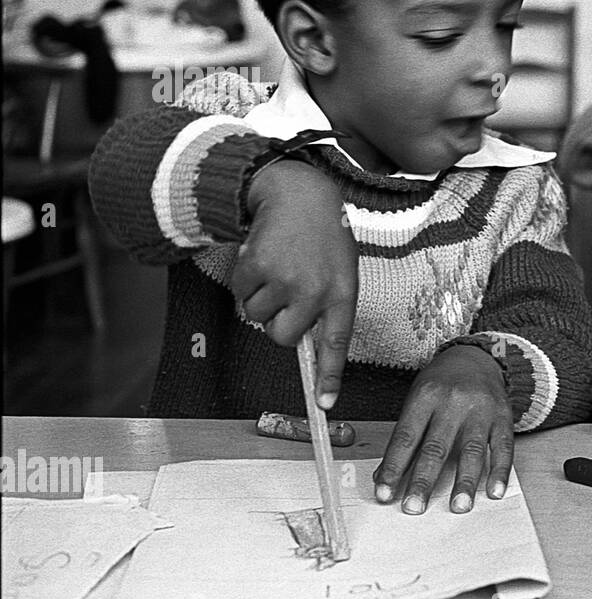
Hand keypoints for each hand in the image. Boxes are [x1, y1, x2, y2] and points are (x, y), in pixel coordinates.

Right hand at [234, 159, 357, 408]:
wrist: (299, 194)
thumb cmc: (323, 237)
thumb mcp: (340, 270)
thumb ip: (326, 305)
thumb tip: (303, 344)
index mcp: (343, 293)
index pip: (337, 343)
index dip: (329, 375)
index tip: (324, 404)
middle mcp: (316, 291)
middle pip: (283, 338)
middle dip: (278, 324)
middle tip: (286, 295)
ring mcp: (285, 280)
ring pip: (258, 316)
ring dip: (261, 297)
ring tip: (280, 266)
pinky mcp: (257, 268)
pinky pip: (241, 295)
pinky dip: (246, 281)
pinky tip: (264, 257)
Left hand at [373, 345, 513, 514]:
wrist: (476, 358)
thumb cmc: (441, 383)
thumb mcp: (416, 400)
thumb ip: (404, 436)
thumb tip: (384, 476)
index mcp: (426, 397)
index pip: (406, 437)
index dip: (393, 467)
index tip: (384, 493)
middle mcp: (453, 403)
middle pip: (436, 447)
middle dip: (424, 480)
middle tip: (414, 507)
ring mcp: (481, 411)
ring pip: (471, 450)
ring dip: (464, 482)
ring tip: (458, 507)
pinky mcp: (503, 418)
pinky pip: (503, 447)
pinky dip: (500, 471)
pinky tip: (494, 491)